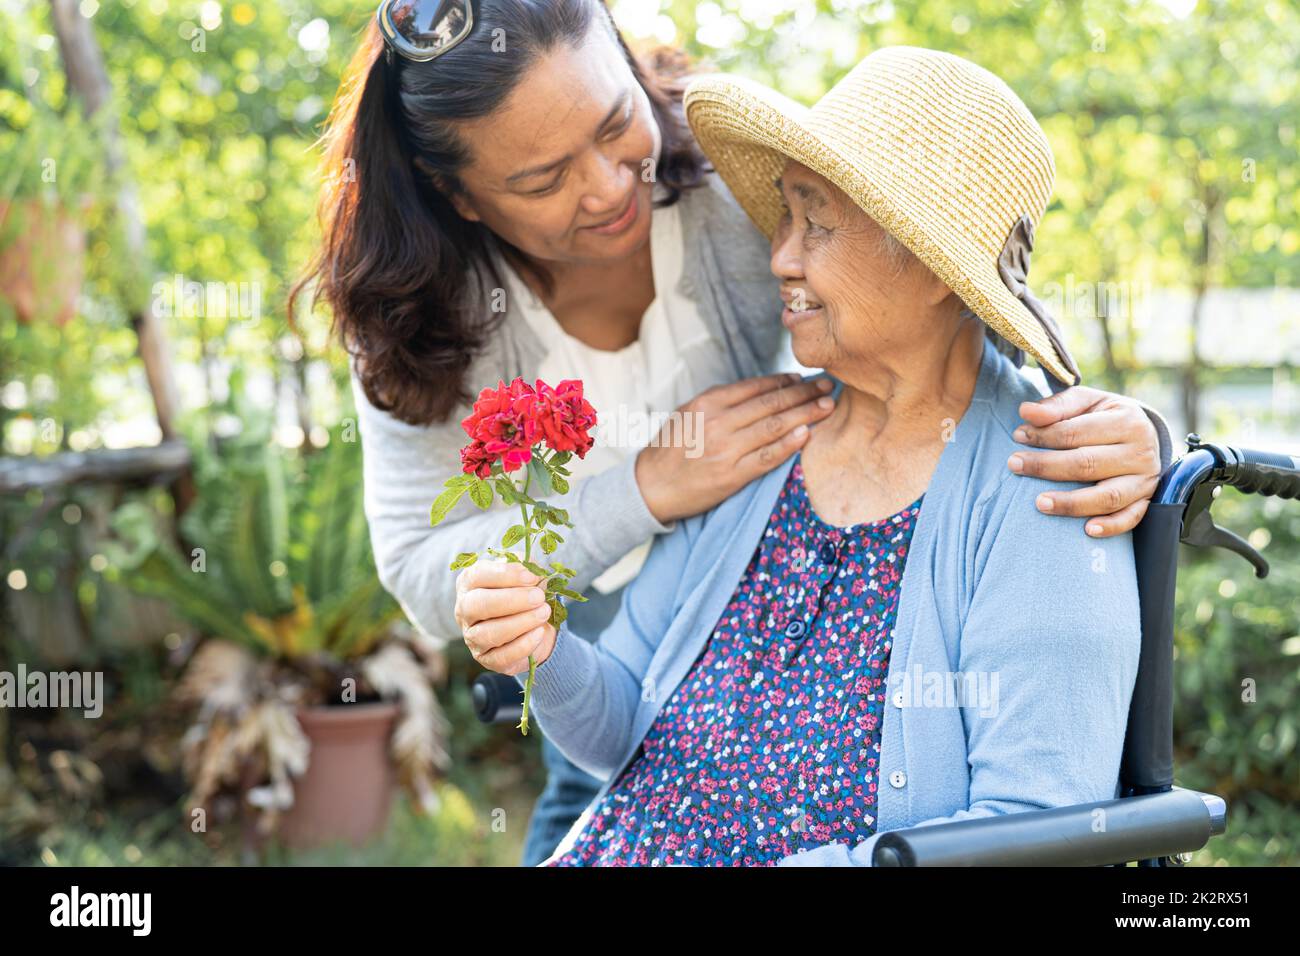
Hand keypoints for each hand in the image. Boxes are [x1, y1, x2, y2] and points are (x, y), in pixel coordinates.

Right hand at [455, 561, 556, 675]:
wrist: (535, 626)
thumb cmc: (526, 593)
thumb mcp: (527, 575)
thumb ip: (528, 568)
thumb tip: (532, 572)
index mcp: (470, 583)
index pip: (477, 575)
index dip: (505, 575)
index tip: (531, 577)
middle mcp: (465, 610)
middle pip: (477, 605)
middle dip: (511, 600)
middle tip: (539, 597)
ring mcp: (472, 637)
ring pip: (487, 633)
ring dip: (519, 623)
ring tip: (544, 613)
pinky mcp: (486, 659)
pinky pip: (501, 656)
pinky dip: (523, 645)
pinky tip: (539, 633)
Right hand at [636, 373, 835, 523]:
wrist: (650, 486)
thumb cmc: (671, 449)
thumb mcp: (688, 414)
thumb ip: (720, 402)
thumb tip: (759, 391)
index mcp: (707, 403)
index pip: (755, 387)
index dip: (784, 381)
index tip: (803, 378)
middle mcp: (719, 423)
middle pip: (771, 403)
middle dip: (804, 393)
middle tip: (829, 386)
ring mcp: (727, 449)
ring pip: (775, 426)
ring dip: (806, 414)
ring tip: (828, 405)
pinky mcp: (733, 475)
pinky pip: (768, 457)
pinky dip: (790, 444)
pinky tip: (808, 433)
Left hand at [1008, 386, 1161, 536]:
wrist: (1141, 435)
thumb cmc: (1103, 417)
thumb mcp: (1085, 402)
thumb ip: (1057, 406)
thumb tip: (1026, 411)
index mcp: (1128, 421)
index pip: (1077, 432)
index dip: (1044, 435)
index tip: (1017, 436)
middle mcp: (1141, 451)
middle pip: (1088, 464)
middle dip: (1047, 466)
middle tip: (1014, 465)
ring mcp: (1145, 479)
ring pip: (1108, 496)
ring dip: (1072, 503)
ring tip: (1039, 503)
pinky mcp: (1145, 501)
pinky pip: (1131, 518)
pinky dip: (1110, 526)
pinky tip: (1086, 530)